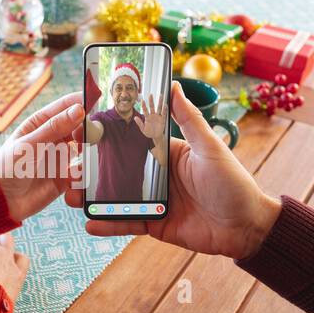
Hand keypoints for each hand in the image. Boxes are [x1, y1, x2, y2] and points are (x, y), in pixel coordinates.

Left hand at [0, 92, 83, 221]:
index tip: (96, 98)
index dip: (81, 101)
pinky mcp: (66, 177)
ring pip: (83, 147)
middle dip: (88, 127)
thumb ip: (55, 127)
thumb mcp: (30, 144)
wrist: (3, 200)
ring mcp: (60, 157)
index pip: (65, 107)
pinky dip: (84, 170)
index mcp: (41, 123)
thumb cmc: (9, 166)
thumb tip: (78, 109)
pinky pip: (82, 170)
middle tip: (91, 132)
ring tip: (84, 152)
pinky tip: (77, 172)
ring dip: (88, 148)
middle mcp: (53, 138)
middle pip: (79, 126)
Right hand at [67, 82, 281, 258]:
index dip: (109, 136)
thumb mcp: (211, 148)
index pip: (133, 140)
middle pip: (118, 170)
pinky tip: (90, 224)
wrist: (246, 228)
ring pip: (117, 197)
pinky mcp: (155, 225)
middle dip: (93, 169)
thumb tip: (174, 85)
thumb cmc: (234, 183)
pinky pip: (127, 223)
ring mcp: (154, 201)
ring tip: (71, 196)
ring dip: (94, 197)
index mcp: (168, 152)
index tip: (84, 130)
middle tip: (67, 166)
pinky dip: (109, 224)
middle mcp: (157, 175)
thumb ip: (189, 120)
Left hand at [133, 93, 166, 142]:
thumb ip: (139, 123)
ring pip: (159, 108)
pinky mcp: (162, 119)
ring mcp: (158, 117)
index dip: (144, 105)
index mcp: (147, 117)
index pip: (145, 110)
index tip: (142, 100)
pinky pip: (163, 114)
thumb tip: (135, 117)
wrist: (156, 136)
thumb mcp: (143, 129)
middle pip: (152, 107)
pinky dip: (164, 109)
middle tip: (150, 94)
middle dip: (151, 101)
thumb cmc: (149, 133)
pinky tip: (165, 105)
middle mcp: (153, 115)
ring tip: (160, 96)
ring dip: (159, 102)